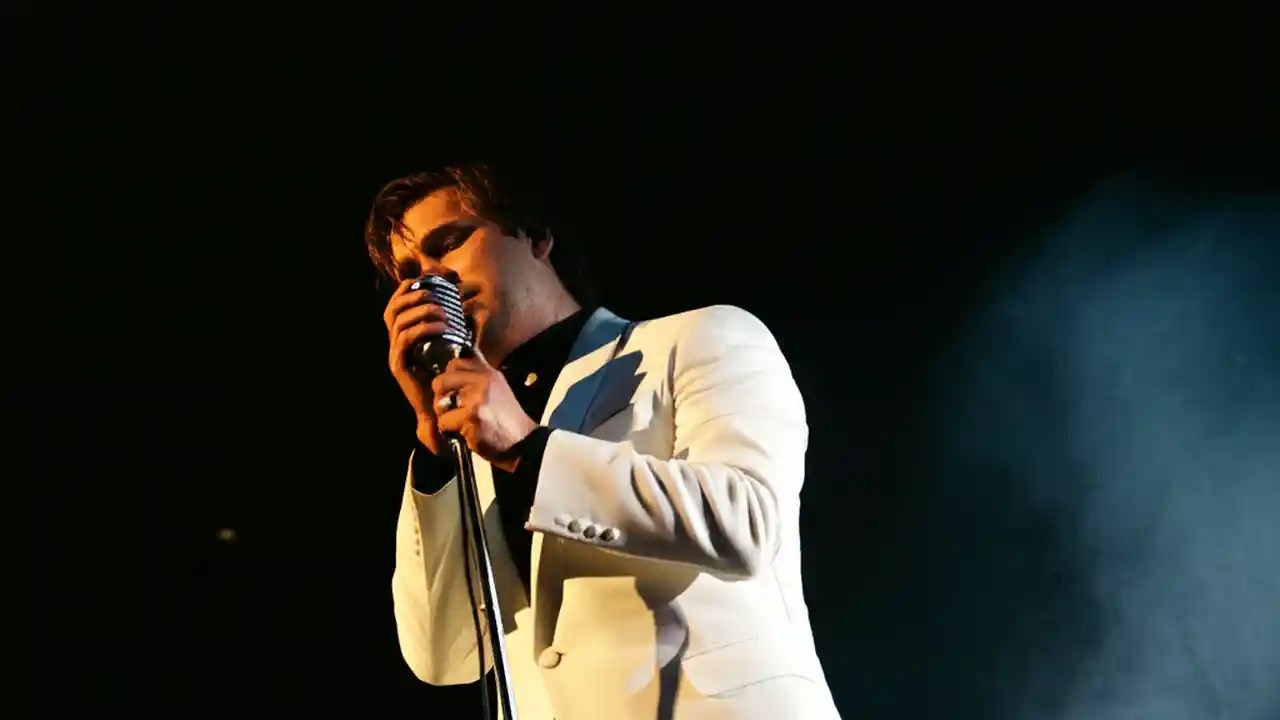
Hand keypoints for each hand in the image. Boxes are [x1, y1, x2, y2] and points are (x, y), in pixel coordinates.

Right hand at [383, 277, 451, 455]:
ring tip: (444, 313)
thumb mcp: (454, 345)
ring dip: (422, 311)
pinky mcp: (398, 365)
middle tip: (438, 296)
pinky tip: (441, 327)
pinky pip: (405, 339)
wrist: (442, 410)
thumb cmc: (450, 378)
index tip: (433, 280)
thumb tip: (468, 304)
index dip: (412, 287)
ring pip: (398, 321)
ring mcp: (395, 353)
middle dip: (415, 296)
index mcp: (405, 334)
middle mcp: (395, 342)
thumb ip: (456, 326)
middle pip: (393, 308)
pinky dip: (422, 328)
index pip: (398, 302)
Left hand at [431, 349, 537, 471]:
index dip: (448, 379)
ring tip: (462, 422)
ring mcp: (476, 398)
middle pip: (441, 381)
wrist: (522, 442)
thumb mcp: (497, 388)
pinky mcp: (470, 416)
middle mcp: (482, 380)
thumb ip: (477, 378)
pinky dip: (450, 431)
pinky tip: (466, 432)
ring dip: (446, 417)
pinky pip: (444, 422)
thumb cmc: (507, 419)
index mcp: (488, 372)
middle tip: (452, 409)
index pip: (454, 364)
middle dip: (441, 398)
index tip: (454, 391)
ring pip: (440, 404)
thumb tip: (454, 368)